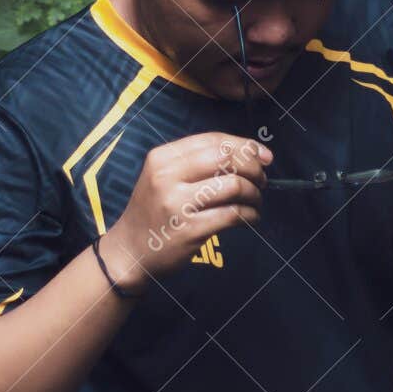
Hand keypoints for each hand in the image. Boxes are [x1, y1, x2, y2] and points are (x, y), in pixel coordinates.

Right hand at [100, 132, 271, 290]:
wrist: (129, 251)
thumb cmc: (153, 212)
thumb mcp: (163, 177)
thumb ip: (197, 162)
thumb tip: (251, 153)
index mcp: (162, 158)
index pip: (213, 140)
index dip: (245, 145)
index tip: (264, 156)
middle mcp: (167, 176)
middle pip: (226, 158)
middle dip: (253, 167)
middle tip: (261, 179)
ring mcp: (177, 203)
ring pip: (233, 186)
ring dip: (254, 193)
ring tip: (255, 200)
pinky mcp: (190, 229)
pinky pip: (233, 214)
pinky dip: (250, 214)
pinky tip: (251, 217)